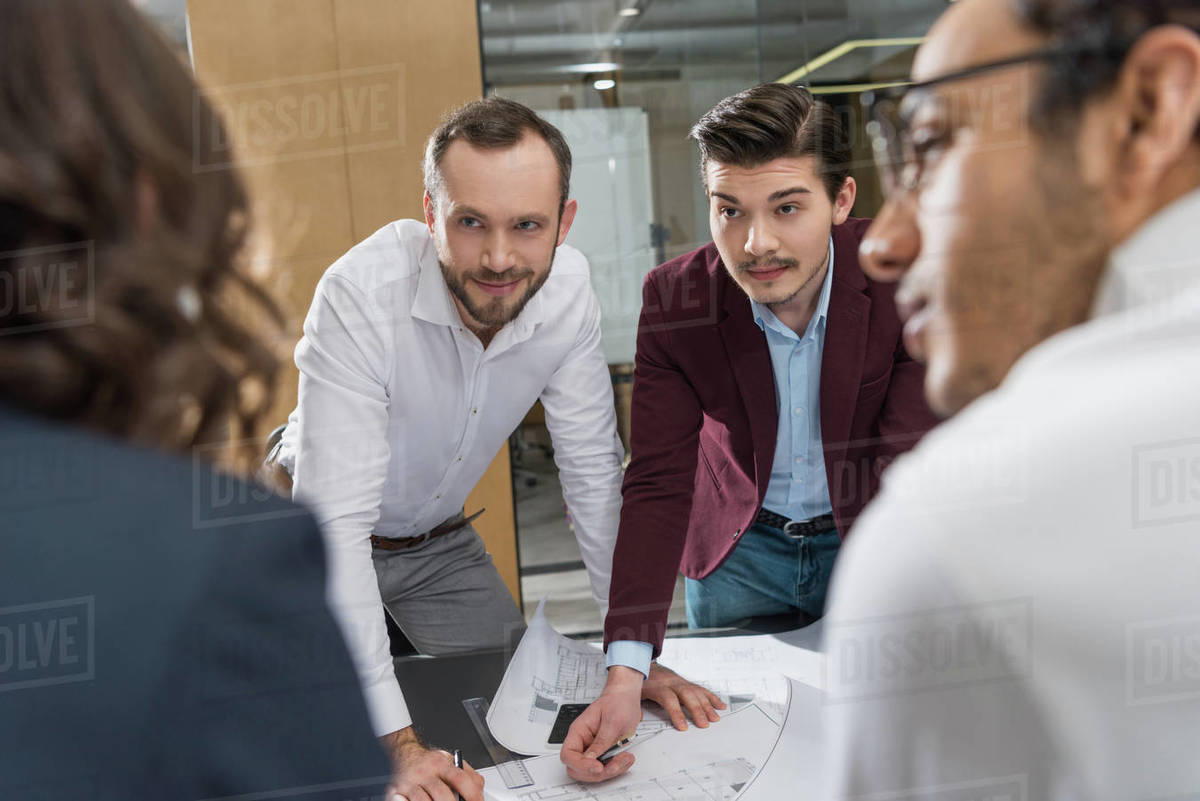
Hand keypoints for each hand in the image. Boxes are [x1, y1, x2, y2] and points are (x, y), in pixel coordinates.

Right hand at [380, 726, 483, 800]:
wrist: (403, 753)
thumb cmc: (429, 762)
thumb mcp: (449, 760)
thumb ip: (468, 774)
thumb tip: (479, 791)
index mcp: (440, 764)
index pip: (460, 779)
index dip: (472, 794)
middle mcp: (424, 773)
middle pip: (441, 794)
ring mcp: (409, 784)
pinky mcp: (395, 793)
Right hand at [559, 665, 643, 782]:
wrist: (627, 698)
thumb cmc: (618, 702)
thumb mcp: (612, 721)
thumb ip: (601, 741)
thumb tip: (591, 759)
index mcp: (579, 731)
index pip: (568, 755)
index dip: (580, 765)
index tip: (597, 767)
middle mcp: (583, 742)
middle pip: (578, 769)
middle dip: (597, 772)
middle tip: (614, 765)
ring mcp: (594, 750)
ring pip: (593, 773)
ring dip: (610, 771)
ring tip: (624, 759)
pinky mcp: (604, 754)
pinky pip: (606, 769)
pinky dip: (617, 768)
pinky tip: (626, 758)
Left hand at [642, 662, 725, 730]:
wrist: (641, 662)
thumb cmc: (638, 681)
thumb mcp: (633, 692)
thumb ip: (635, 706)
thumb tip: (636, 719)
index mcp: (658, 686)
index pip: (669, 699)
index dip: (677, 713)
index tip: (683, 727)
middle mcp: (671, 682)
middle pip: (687, 695)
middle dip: (697, 710)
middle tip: (704, 724)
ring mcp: (679, 681)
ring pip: (696, 692)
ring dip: (707, 705)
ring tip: (715, 717)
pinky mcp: (685, 682)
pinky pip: (700, 688)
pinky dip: (711, 697)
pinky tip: (719, 704)